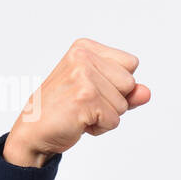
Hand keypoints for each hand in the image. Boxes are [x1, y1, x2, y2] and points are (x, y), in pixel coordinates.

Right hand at [3, 38, 150, 166]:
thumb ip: (126, 91)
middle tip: (85, 103)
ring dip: (106, 116)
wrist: (34, 131)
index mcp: (85, 48)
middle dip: (115, 101)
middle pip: (130, 83)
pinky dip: (100, 128)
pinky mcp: (85, 98)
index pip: (131, 64)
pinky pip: (114, 120)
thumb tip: (146, 92)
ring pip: (124, 104)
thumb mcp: (99, 93)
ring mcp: (83, 76)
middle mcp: (83, 57)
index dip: (119, 84)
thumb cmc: (65, 109)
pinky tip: (78, 122)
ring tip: (81, 112)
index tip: (93, 89)